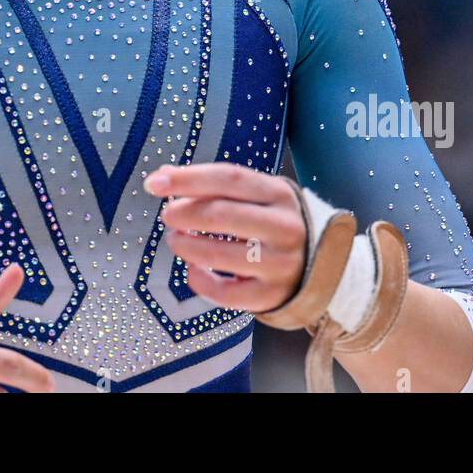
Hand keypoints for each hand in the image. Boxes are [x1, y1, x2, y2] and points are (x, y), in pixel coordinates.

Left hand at [145, 162, 305, 312]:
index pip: (227, 178)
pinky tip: (193, 269)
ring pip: (218, 253)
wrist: (319, 264)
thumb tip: (163, 176)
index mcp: (278, 194)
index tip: (154, 183)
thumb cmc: (273, 221)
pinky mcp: (271, 295)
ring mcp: (280, 264)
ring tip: (175, 240)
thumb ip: (214, 185)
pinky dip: (199, 280)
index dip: (188, 178)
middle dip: (184, 213)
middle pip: (221, 214)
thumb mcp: (256, 195)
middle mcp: (283, 227)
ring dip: (186, 245)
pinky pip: (224, 292)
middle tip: (168, 216)